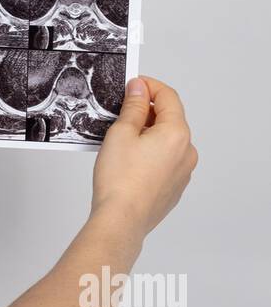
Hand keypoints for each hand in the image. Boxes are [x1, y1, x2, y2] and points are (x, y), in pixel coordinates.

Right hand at [91, 76, 197, 238]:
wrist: (121, 220)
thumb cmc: (119, 180)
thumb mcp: (121, 133)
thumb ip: (133, 107)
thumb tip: (139, 89)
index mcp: (177, 133)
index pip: (168, 97)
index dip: (149, 86)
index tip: (132, 85)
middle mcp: (187, 151)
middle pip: (169, 119)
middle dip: (146, 111)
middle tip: (120, 113)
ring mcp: (183, 172)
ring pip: (167, 141)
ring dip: (148, 134)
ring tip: (121, 140)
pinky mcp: (174, 188)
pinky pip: (165, 161)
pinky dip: (151, 153)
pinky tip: (129, 161)